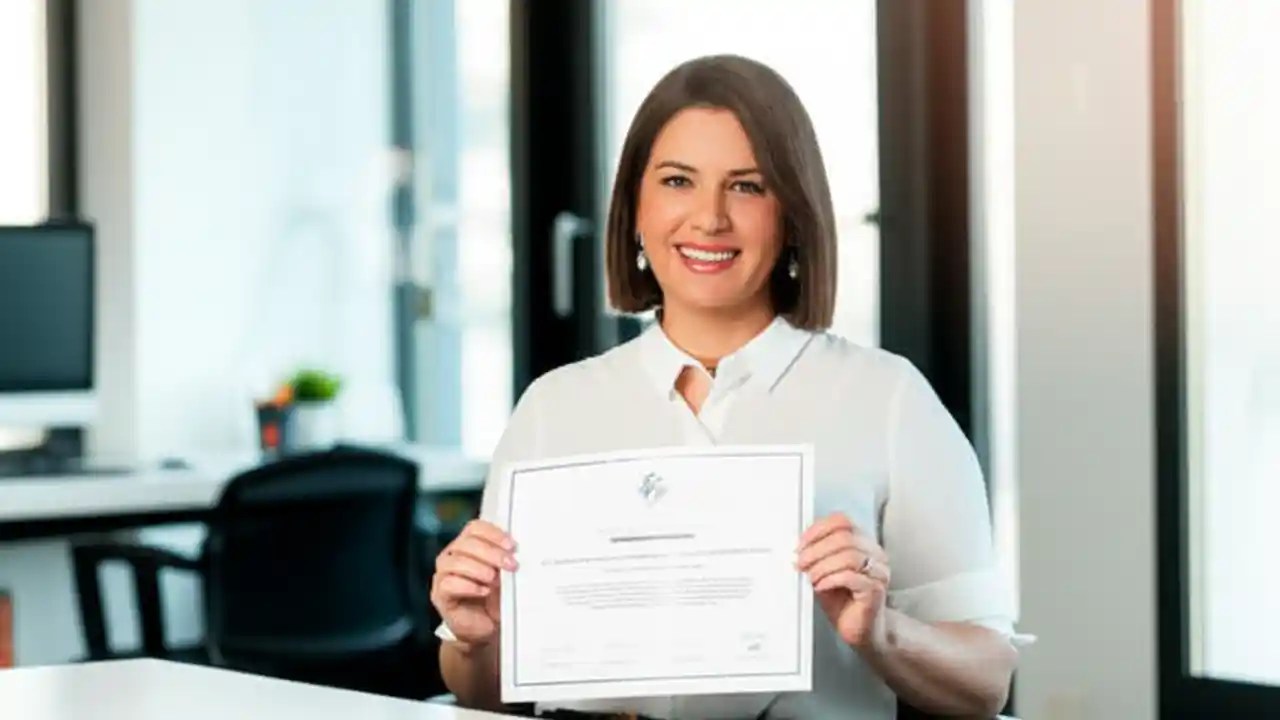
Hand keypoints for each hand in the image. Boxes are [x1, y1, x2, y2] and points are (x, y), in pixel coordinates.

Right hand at [429, 519, 517, 646]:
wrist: (486, 628)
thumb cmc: (494, 598)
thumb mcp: (505, 576)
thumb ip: (507, 561)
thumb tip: (517, 553)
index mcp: (468, 545)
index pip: (475, 528)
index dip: (493, 534)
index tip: (511, 546)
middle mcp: (452, 555)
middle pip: (466, 543)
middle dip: (491, 553)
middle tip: (510, 565)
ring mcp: (443, 574)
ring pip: (455, 561)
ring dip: (479, 569)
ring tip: (495, 580)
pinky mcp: (440, 594)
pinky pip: (449, 583)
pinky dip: (469, 586)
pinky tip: (483, 591)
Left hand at [796, 513, 890, 648]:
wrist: (859, 630)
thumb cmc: (843, 601)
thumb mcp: (823, 572)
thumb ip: (815, 557)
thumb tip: (797, 548)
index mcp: (863, 543)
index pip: (843, 522)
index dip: (819, 529)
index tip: (801, 543)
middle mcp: (875, 554)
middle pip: (844, 538)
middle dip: (816, 550)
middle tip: (801, 563)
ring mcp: (878, 572)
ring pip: (848, 556)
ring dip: (822, 566)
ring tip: (812, 578)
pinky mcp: (875, 590)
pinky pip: (851, 576)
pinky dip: (831, 579)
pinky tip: (821, 587)